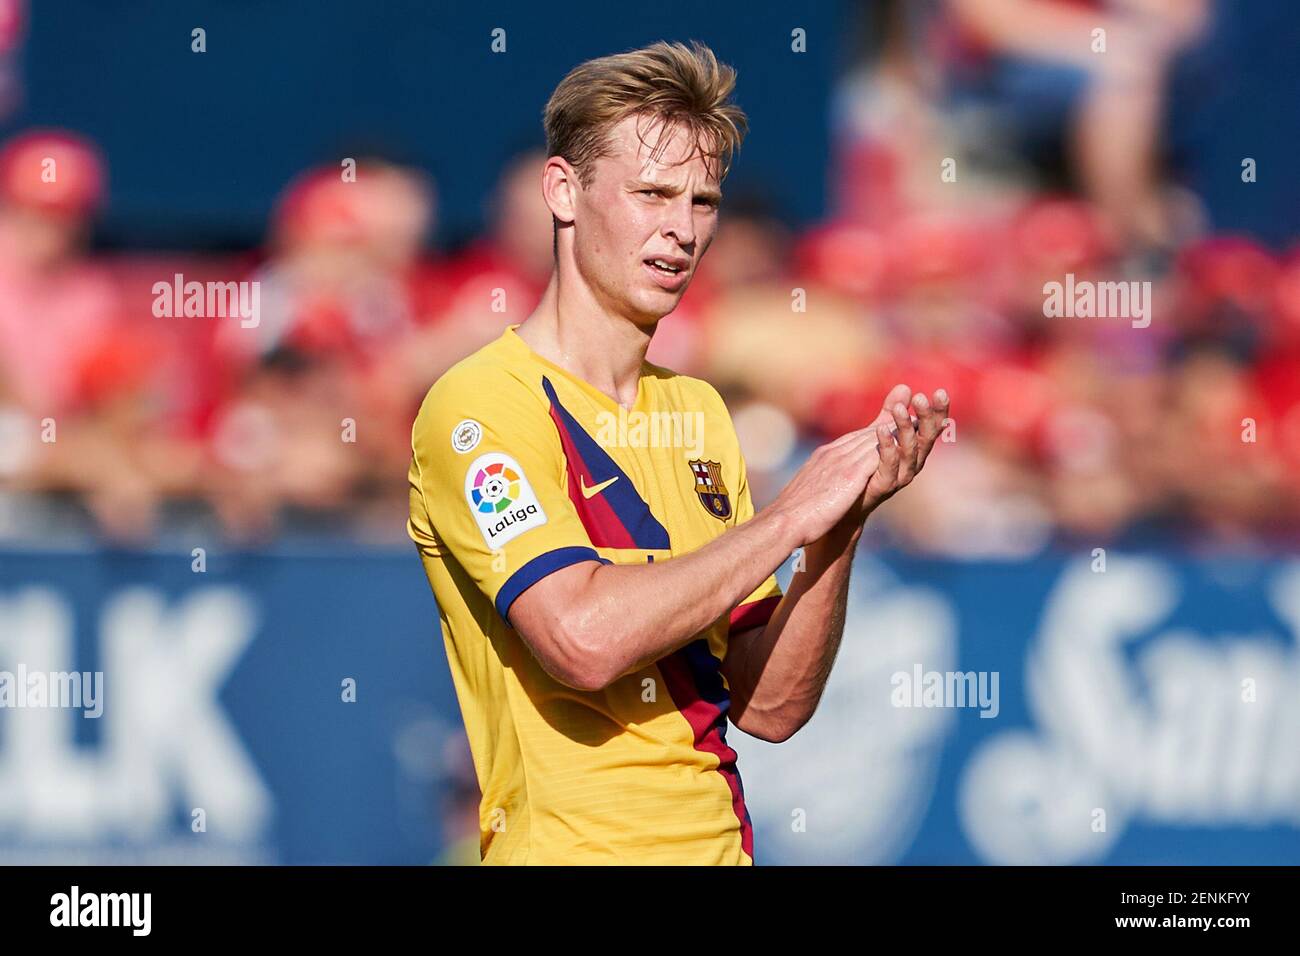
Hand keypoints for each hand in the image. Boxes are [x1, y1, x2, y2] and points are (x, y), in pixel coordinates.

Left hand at [846, 383, 949, 525]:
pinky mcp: (884, 485)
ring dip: (905, 428)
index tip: (939, 392)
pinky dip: (887, 446)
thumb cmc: (867, 464)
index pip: (933, 427)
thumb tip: (904, 387)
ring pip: (910, 450)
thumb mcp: (880, 433)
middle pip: (927, 438)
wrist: (848, 499)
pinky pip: (890, 465)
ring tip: (898, 409)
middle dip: (926, 418)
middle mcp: (913, 462)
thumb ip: (890, 412)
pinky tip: (880, 429)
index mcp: (915, 448)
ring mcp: (901, 475)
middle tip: (921, 398)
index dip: (938, 411)